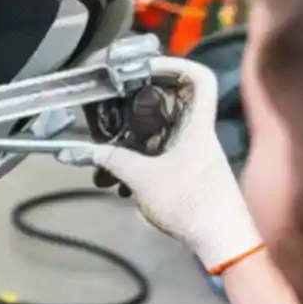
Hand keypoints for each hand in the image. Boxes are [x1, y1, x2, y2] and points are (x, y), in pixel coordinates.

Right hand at [59, 56, 260, 271]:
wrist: (222, 240)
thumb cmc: (191, 203)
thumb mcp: (144, 179)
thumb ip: (112, 161)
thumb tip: (80, 150)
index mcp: (197, 126)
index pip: (199, 78)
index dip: (176, 63)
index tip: (145, 66)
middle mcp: (199, 133)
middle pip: (176, 100)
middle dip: (144, 98)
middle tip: (118, 100)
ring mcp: (195, 153)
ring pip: (166, 128)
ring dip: (139, 131)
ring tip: (112, 141)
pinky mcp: (189, 171)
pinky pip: (164, 150)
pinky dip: (142, 153)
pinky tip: (122, 171)